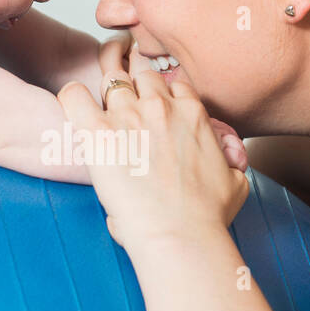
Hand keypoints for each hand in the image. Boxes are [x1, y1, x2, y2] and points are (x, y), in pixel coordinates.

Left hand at [57, 56, 250, 250]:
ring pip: (111, 81)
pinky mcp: (98, 132)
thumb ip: (229, 164)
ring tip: (104, 122)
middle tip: (128, 117)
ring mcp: (129, 115)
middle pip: (142, 76)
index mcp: (192, 113)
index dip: (164, 97)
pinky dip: (73, 99)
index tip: (156, 116)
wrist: (181, 234)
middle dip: (135, 89)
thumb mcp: (236, 182)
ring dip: (107, 97)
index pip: (174, 84)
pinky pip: (74, 95)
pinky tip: (78, 115)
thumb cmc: (208, 217)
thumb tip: (227, 167)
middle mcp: (161, 106)